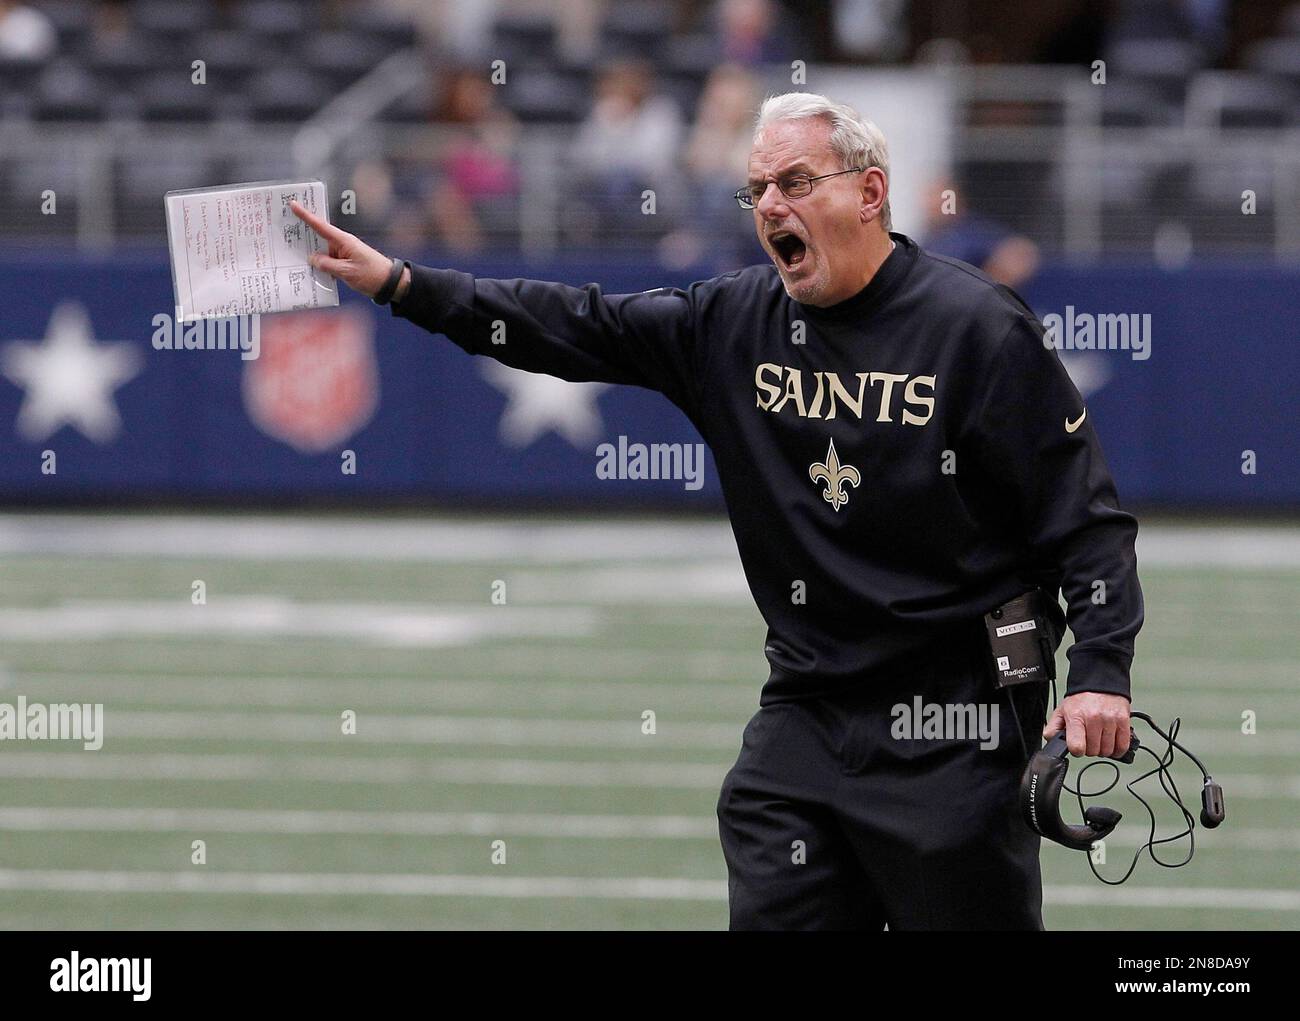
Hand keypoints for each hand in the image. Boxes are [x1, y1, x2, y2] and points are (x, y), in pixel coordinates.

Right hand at [289, 200, 405, 299]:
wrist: (390, 283)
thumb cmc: (372, 275)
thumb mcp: (347, 272)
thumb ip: (327, 265)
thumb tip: (312, 259)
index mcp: (343, 241)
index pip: (320, 226)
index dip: (306, 215)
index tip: (293, 204)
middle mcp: (341, 244)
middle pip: (318, 238)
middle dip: (303, 236)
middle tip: (284, 232)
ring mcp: (343, 254)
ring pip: (321, 253)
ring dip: (311, 257)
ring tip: (292, 257)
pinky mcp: (344, 263)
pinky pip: (328, 262)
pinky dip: (320, 267)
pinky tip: (310, 272)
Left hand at [1043, 691, 1130, 758]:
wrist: (1100, 681)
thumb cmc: (1081, 699)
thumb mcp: (1061, 711)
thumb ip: (1053, 728)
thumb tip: (1050, 740)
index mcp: (1076, 717)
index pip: (1077, 747)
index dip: (1076, 751)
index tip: (1077, 747)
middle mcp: (1094, 718)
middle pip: (1093, 751)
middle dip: (1090, 749)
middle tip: (1088, 740)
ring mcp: (1110, 720)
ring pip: (1108, 751)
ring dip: (1103, 750)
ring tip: (1099, 740)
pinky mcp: (1123, 721)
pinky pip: (1123, 746)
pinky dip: (1118, 749)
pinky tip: (1111, 743)